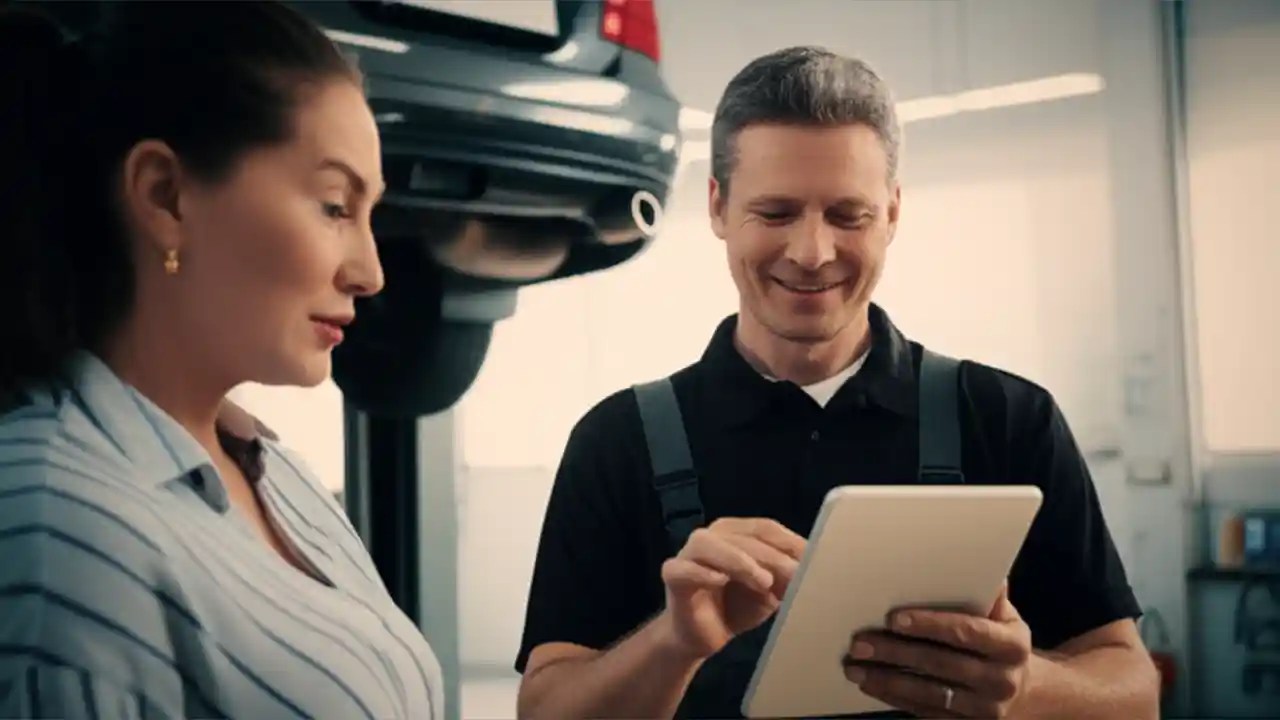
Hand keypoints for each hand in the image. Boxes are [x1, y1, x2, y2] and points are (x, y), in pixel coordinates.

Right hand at [657, 518, 805, 659]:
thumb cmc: (738, 606)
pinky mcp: (673, 574)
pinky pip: (684, 569)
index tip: (814, 559)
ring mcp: (689, 553)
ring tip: (763, 581)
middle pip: (743, 537)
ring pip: (710, 545)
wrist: (704, 636)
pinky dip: (702, 572)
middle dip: (772, 557)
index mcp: (736, 533)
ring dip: (739, 561)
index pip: (765, 528)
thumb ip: (786, 576)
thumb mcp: (771, 590)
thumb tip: (814, 567)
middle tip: (795, 575)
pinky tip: (720, 580)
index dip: (790, 543)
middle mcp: (712, 536)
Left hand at [844, 582, 1032, 717]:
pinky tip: (870, 684)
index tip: (894, 618)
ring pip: (928, 693)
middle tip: (860, 643)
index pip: (967, 632)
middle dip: (896, 652)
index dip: (930, 624)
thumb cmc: (1001, 640)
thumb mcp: (1005, 616)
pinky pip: (925, 712)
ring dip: (887, 679)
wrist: (1025, 691)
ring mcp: (985, 709)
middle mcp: (1002, 681)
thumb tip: (970, 558)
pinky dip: (894, 698)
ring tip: (855, 666)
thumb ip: (987, 593)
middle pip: (940, 664)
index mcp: (1011, 646)